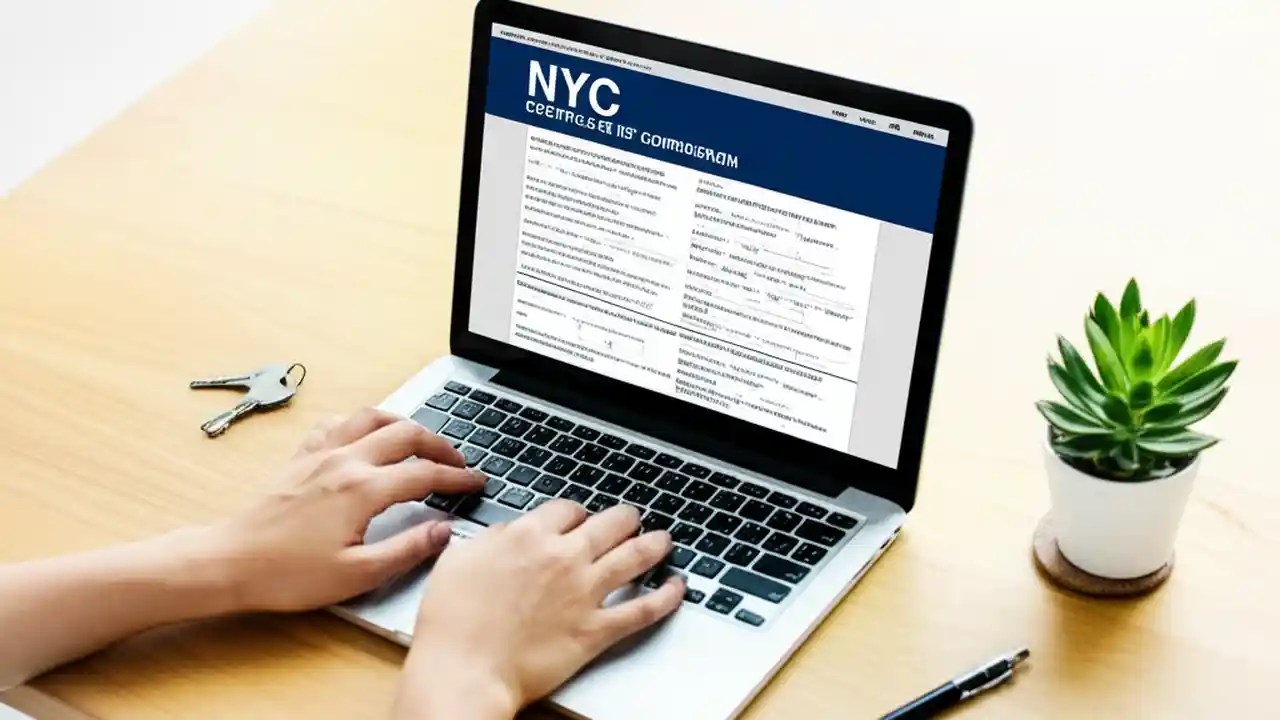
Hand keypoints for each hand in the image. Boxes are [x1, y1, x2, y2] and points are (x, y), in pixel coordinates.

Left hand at [201, 409, 483, 612]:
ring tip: (421, 439)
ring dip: (404, 423)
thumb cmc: (288, 574)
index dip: (457, 478)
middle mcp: (345, 461)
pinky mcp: (300, 458)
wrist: (230, 562)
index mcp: (363, 489)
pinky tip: (365, 435)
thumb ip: (407, 549)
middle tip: (457, 462)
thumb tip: (443, 531)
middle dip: (440, 444)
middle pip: (406, 434)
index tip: (475, 484)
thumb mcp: (357, 575)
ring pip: (373, 417)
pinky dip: (360, 423)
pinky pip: (337, 424)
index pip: (424, 474)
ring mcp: (320, 454)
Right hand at [395, 502, 684, 718]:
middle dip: (624, 518)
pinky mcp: (595, 630)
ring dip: (654, 544)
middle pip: (609, 524)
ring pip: (634, 557)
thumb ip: (491, 540)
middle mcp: (563, 557)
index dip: (577, 513)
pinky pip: (642, 609)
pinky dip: (665, 597)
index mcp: (528, 536)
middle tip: (631, 518)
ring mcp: (584, 593)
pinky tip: (676, 588)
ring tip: (663, 539)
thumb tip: (509, 532)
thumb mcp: (459, 560)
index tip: (579, 519)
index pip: (567, 509)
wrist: (464, 670)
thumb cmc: (452, 622)